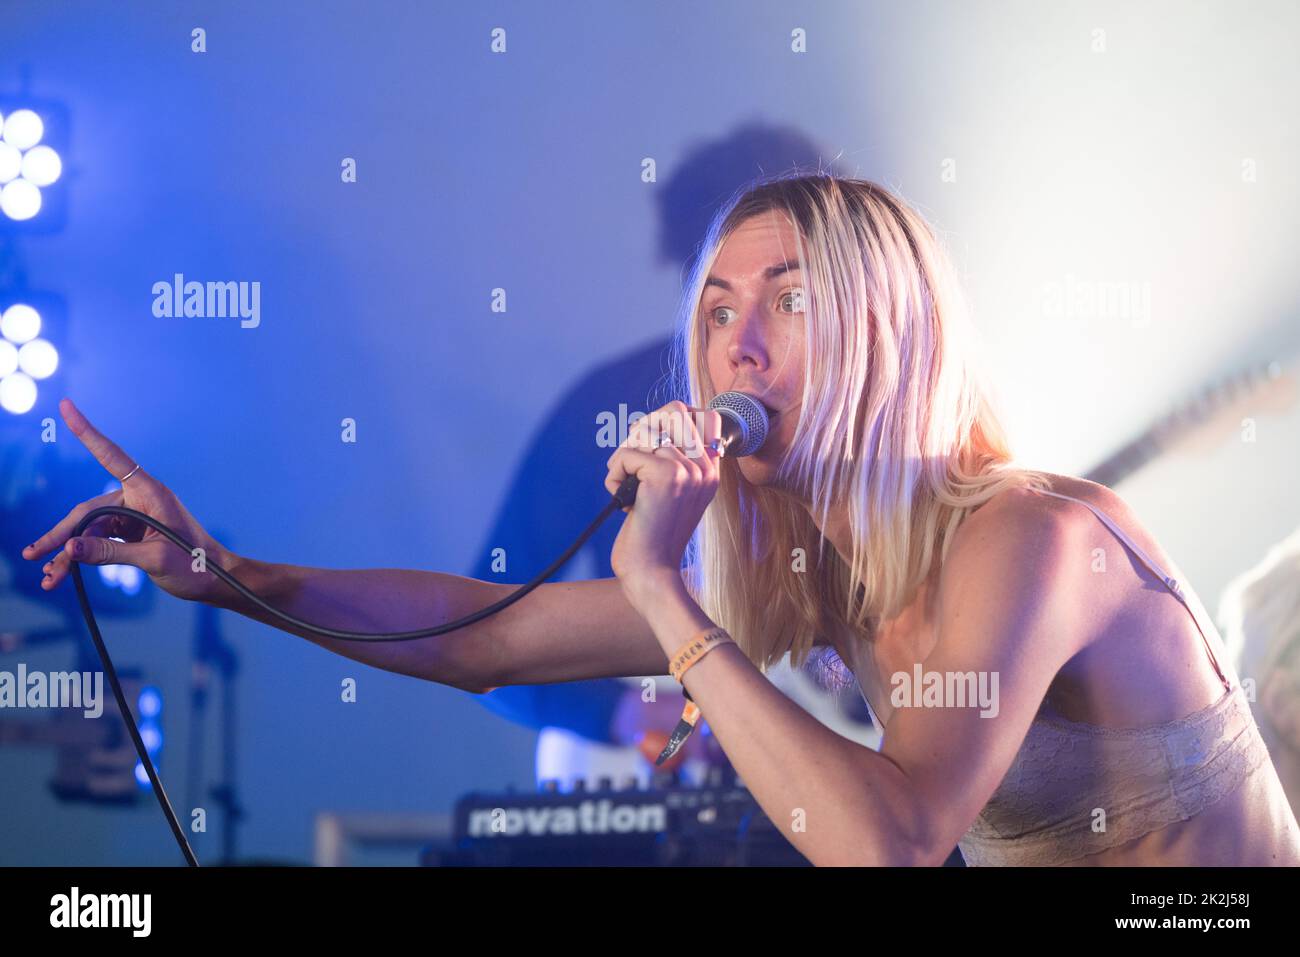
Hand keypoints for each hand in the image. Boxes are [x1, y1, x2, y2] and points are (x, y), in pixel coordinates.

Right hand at [22, 398, 238, 604]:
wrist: (214, 580)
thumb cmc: (195, 565)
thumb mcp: (154, 559)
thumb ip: (110, 552)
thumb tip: (70, 548)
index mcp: (150, 493)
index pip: (112, 457)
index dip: (87, 433)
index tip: (66, 406)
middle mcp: (138, 499)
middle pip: (88, 511)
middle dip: (61, 536)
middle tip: (33, 555)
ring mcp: (132, 516)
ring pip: (88, 529)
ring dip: (68, 553)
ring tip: (50, 579)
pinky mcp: (129, 532)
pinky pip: (97, 540)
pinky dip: (81, 556)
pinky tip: (62, 574)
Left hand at [603, 400, 722, 609]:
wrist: (652, 572)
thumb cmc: (653, 536)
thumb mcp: (671, 493)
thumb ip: (670, 459)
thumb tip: (649, 422)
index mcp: (710, 468)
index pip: (696, 413)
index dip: (665, 420)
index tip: (649, 451)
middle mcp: (704, 466)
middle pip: (671, 412)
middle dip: (641, 434)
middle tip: (630, 467)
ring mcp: (689, 469)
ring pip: (643, 433)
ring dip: (623, 460)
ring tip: (626, 488)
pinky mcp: (667, 476)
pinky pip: (626, 455)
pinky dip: (614, 477)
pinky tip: (622, 502)